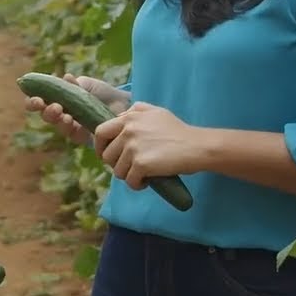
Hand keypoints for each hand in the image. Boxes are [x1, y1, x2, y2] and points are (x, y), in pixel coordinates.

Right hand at [23, 73, 128, 143]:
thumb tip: (66, 78)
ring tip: (58, 109)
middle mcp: (62, 113)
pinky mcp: (82, 137)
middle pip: (44, 114)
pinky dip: (66, 125)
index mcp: (59, 99)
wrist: (123, 104)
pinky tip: (68, 118)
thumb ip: (74, 84)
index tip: (33, 95)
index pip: (41, 101)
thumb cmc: (102, 93)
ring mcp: (71, 126)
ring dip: (53, 116)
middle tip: (41, 103)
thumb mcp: (87, 84)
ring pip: (55, 124)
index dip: (33, 99)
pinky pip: (70, 134)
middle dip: (40, 108)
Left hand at [94, 101, 211, 188]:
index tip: (105, 154)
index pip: (100, 132)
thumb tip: (120, 117)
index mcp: (129, 117)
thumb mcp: (156, 111)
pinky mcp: (141, 164)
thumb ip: (136, 110)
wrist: (196, 146)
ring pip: (117, 170)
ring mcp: (133, 148)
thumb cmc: (178, 131)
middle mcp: (128, 131)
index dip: (100, 146)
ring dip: (128, 176)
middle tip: (129, 167)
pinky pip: (130, 181)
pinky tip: (147, 181)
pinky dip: (137, 185)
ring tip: (141, 174)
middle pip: (107, 155)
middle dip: (115, 164)